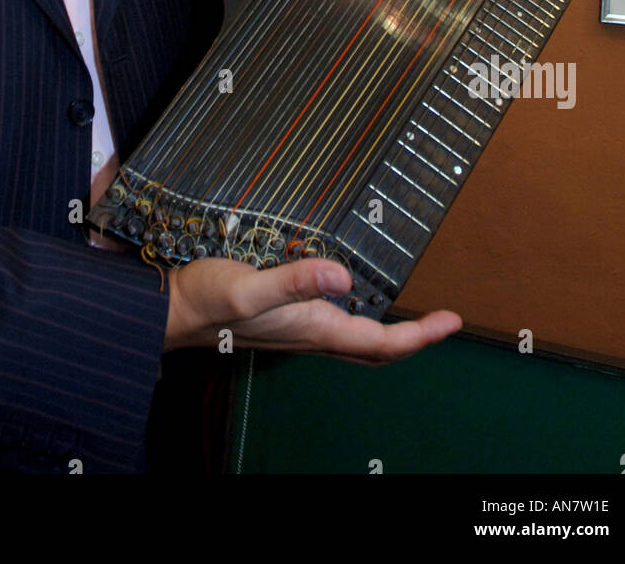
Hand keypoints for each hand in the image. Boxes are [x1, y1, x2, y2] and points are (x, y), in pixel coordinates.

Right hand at [164, 255, 460, 365]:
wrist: (172, 310)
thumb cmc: (208, 300)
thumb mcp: (250, 287)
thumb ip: (295, 281)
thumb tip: (344, 277)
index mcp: (314, 329)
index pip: (381, 342)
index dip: (421, 336)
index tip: (452, 321)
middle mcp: (312, 332)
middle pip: (376, 348)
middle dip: (414, 339)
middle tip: (443, 321)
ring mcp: (299, 327)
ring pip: (357, 337)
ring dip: (389, 329)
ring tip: (413, 309)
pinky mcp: (285, 316)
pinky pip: (335, 324)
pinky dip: (359, 315)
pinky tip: (354, 292)